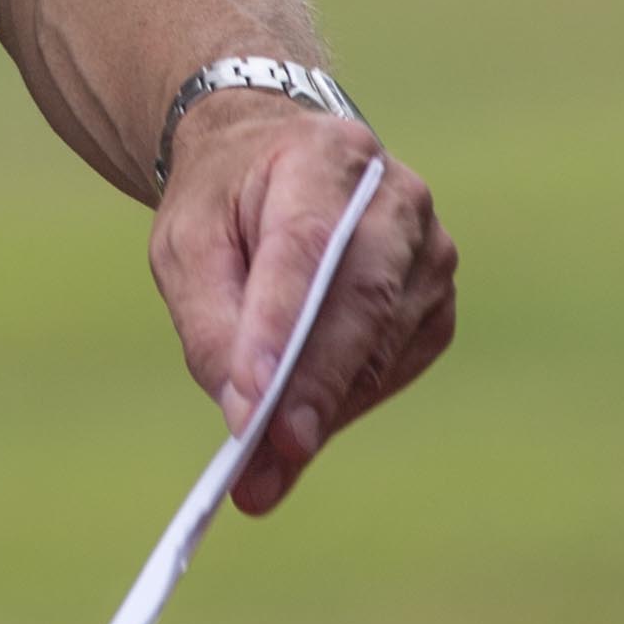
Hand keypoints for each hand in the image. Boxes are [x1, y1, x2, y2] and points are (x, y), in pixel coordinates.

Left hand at [148, 95, 457, 514]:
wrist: (271, 162)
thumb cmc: (226, 203)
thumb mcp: (186, 243)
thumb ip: (210, 322)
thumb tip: (246, 412)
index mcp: (322, 156)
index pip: (305, 244)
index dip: (280, 325)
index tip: (253, 399)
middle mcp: (393, 197)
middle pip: (361, 300)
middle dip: (311, 387)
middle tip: (268, 456)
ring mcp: (428, 250)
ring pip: (380, 345)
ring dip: (323, 410)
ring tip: (265, 467)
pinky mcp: (436, 302)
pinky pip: (395, 367)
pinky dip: (345, 403)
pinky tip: (303, 418)